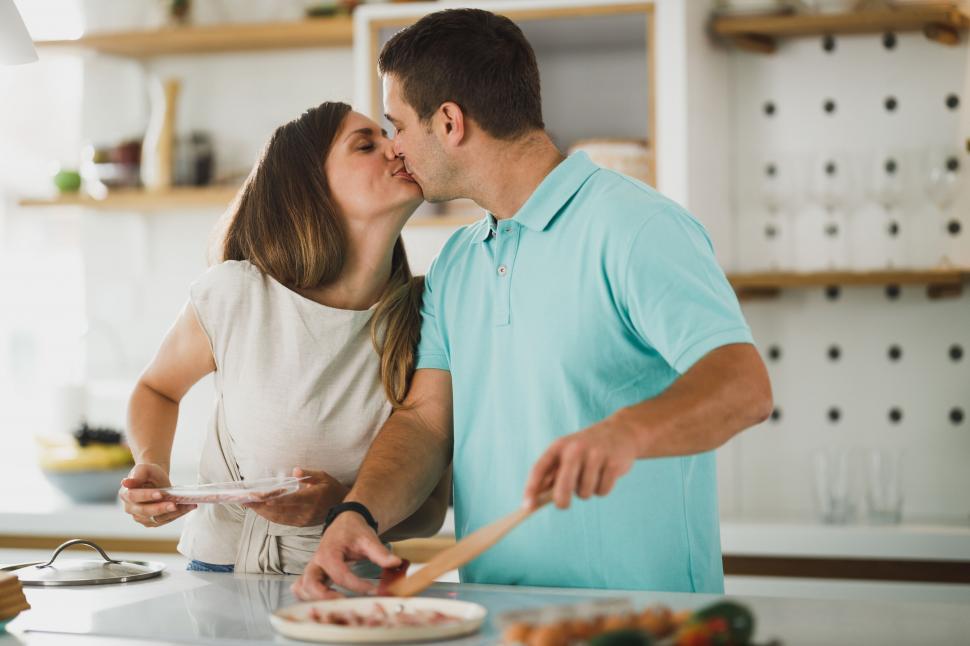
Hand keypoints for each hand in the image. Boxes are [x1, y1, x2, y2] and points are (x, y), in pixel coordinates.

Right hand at [120, 463, 195, 526]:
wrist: (155, 480)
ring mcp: (141, 517)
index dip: (146, 496)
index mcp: (126, 494)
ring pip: (157, 518)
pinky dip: (178, 514)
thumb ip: (137, 474)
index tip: (159, 494)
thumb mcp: (144, 469)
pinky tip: (188, 507)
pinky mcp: (152, 522)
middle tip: (174, 505)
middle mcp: (131, 508)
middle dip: (160, 508)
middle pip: (145, 511)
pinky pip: (165, 520)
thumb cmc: (149, 474)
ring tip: (187, 505)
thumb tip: (125, 482)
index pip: (134, 496)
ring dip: (173, 513)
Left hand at [244, 467, 347, 526]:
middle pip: (280, 511)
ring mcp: (302, 520)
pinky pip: (282, 521)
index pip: (292, 500)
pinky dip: (269, 516)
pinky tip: (261, 510)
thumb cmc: (332, 489)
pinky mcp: (300, 524)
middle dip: (261, 506)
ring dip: (262, 512)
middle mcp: (306, 512)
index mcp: (312, 498)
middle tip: (246, 501)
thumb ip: (309, 474)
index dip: (276, 500)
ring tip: (248, 505)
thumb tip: (295, 471)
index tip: (263, 499)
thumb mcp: (323, 477)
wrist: (343, 508)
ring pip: (278, 518)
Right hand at [291, 509, 400, 599]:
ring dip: (315, 600)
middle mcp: (316, 562)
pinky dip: (308, 597)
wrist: (345, 522)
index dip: (356, 585)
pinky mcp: (313, 575)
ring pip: (303, 588)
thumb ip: (380, 552)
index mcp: (329, 552)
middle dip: (325, 597)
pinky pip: (302, 588)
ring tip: (336, 606)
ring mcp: (312, 569)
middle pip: (310, 584)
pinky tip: (323, 604)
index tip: (373, 591)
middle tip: (345, 603)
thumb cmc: (354, 530)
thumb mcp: (368, 538)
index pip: (339, 574)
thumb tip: (395, 563)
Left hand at [523, 416, 638, 509]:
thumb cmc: (586, 449)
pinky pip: (602, 491)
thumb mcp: (566, 454)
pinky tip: (604, 475)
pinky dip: (602, 490)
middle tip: (562, 504)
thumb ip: (551, 475)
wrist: (621, 432)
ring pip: (584, 493)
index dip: (531, 489)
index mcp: (559, 446)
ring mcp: (596, 455)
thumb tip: (534, 502)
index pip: (539, 469)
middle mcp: (576, 449)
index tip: (527, 507)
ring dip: (586, 492)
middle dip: (561, 501)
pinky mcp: (613, 464)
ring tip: (591, 477)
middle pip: (563, 486)